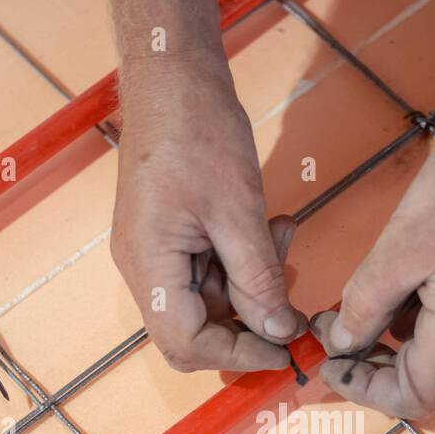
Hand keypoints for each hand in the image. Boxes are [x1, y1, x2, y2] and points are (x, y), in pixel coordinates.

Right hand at [111, 50, 304, 371]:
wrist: (173, 78)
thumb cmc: (195, 129)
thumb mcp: (239, 210)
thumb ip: (258, 279)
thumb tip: (280, 331)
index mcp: (148, 264)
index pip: (185, 342)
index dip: (237, 355)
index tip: (283, 351)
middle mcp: (143, 267)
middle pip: (194, 330)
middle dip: (248, 324)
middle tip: (291, 308)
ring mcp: (155, 253)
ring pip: (209, 301)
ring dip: (253, 284)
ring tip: (281, 238)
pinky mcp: (172, 238)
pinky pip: (210, 271)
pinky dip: (244, 262)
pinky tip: (270, 229)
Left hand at [312, 105, 434, 418]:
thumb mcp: (397, 251)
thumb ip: (364, 305)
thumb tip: (340, 343)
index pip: (415, 399)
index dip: (367, 391)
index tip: (331, 364)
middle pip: (423, 379)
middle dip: (371, 365)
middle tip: (329, 333)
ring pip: (430, 348)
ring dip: (386, 338)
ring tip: (350, 306)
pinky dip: (408, 313)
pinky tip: (385, 282)